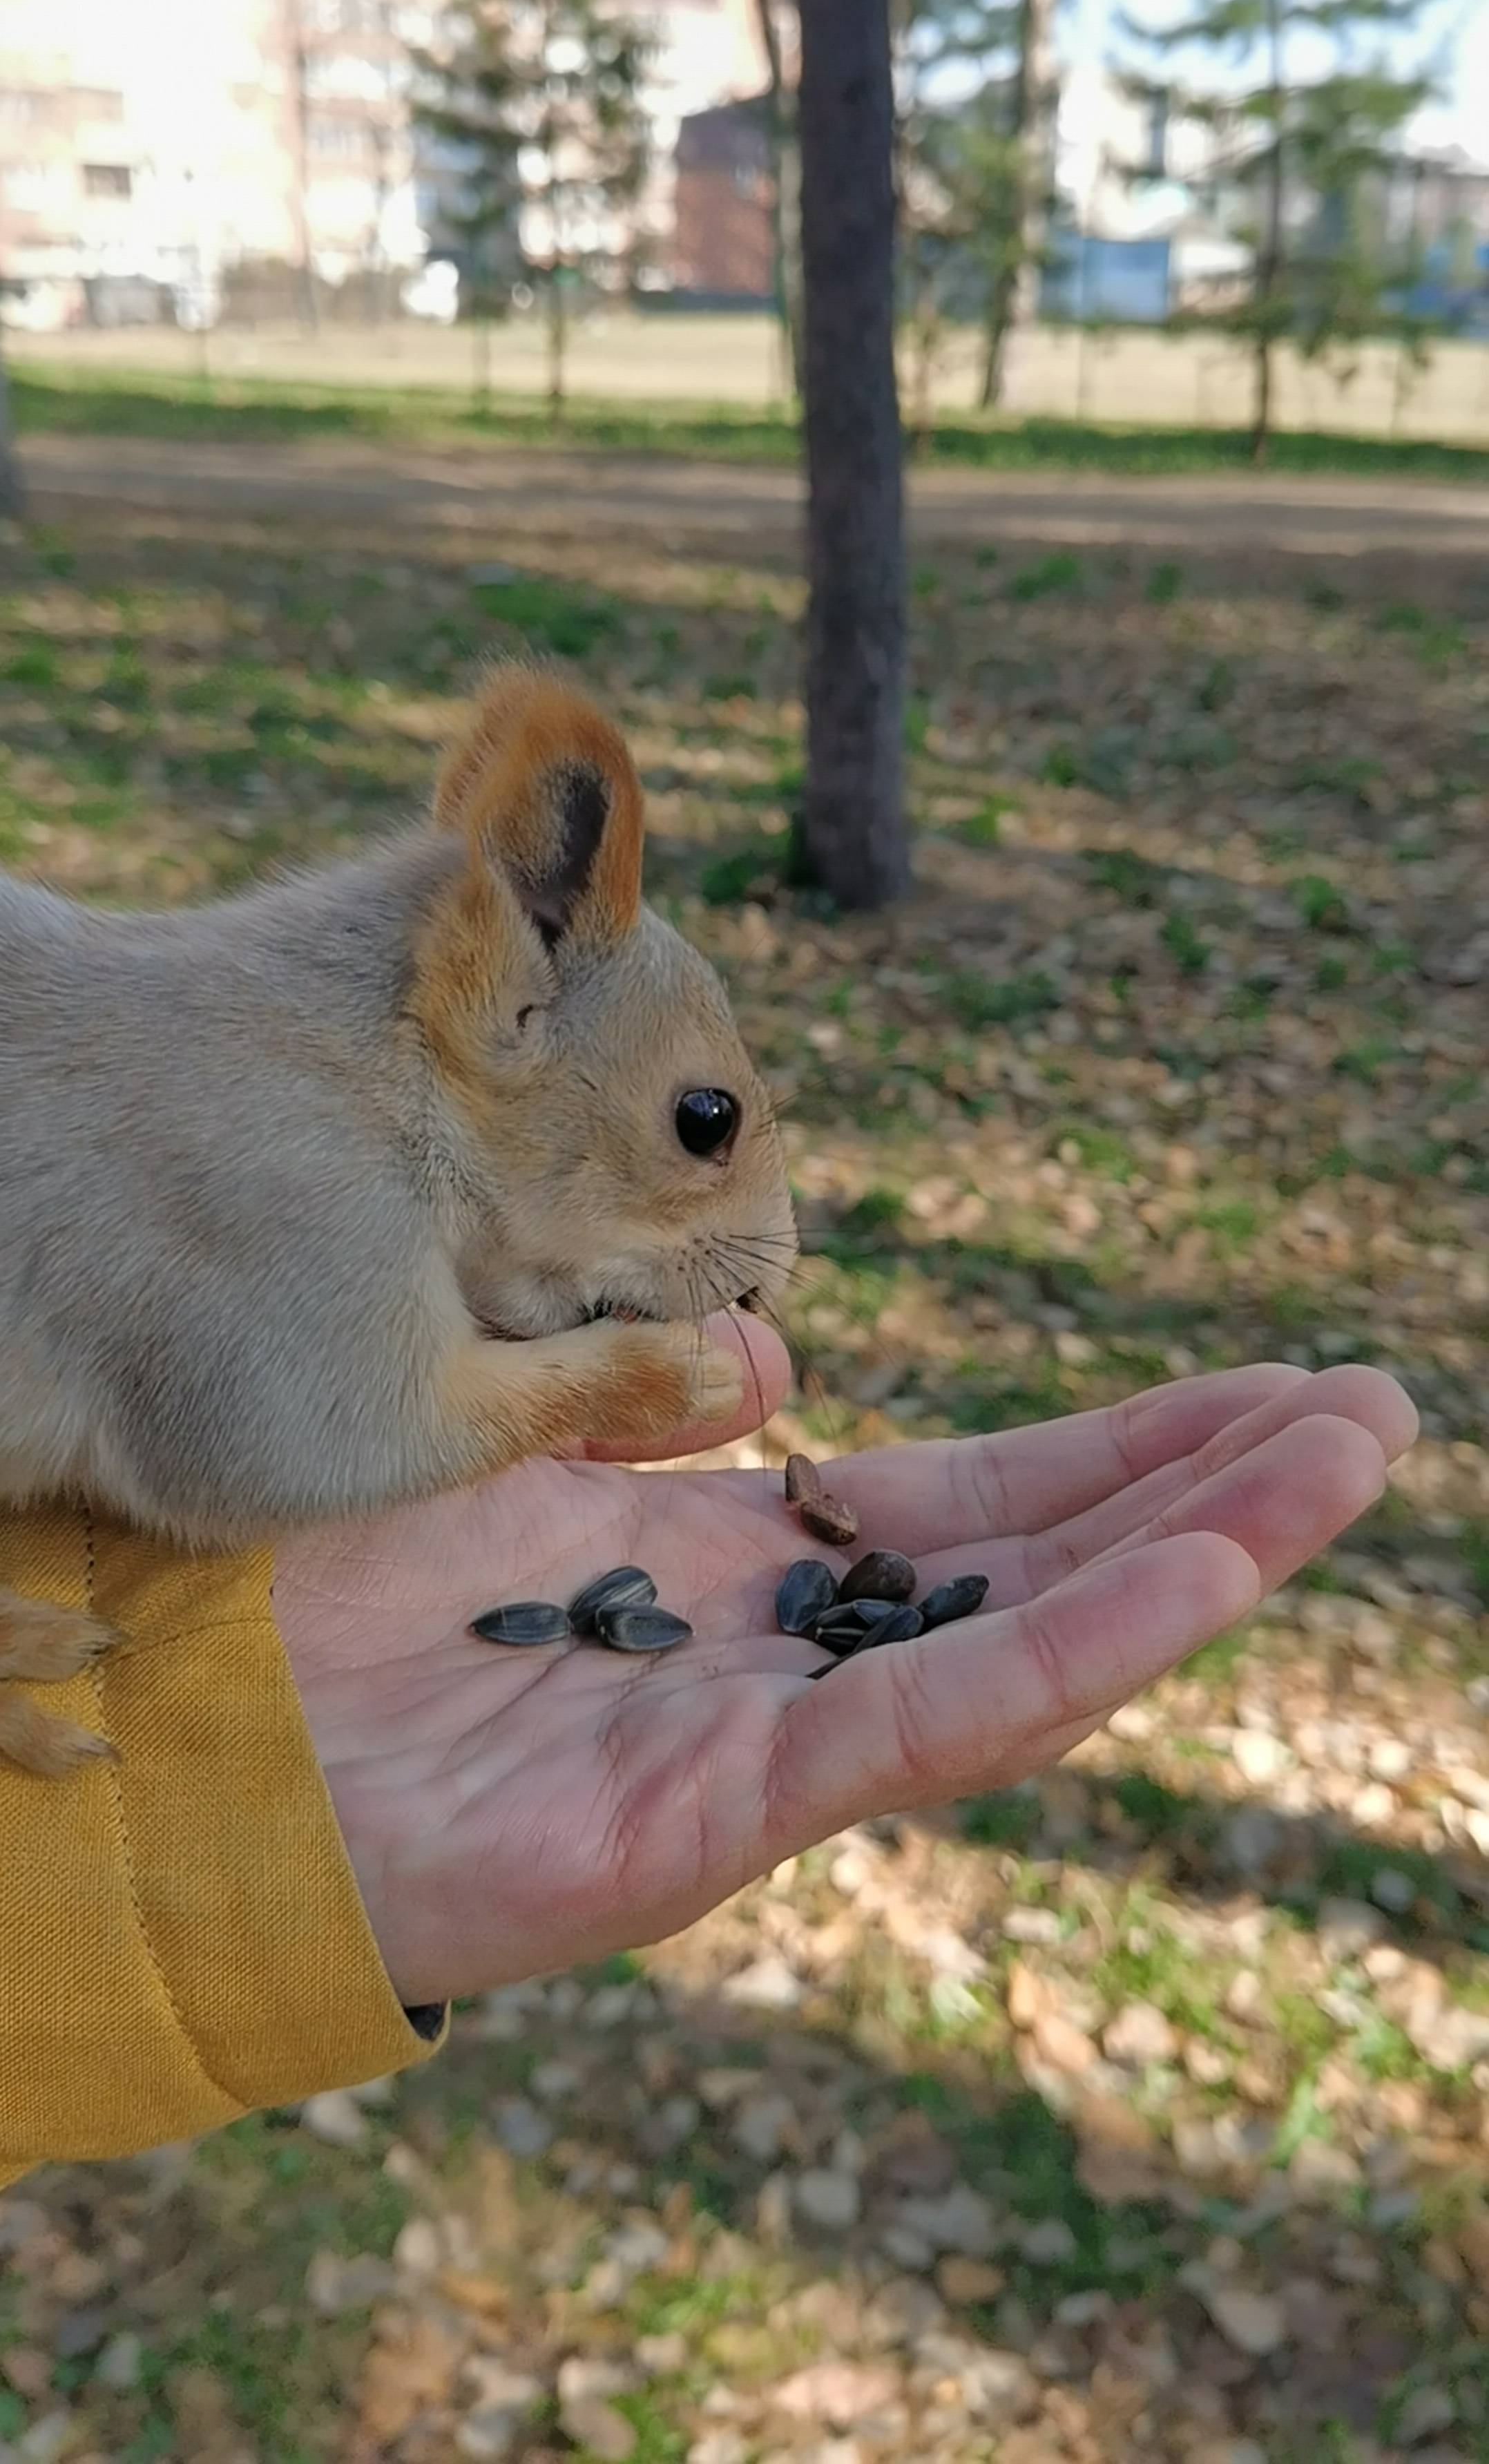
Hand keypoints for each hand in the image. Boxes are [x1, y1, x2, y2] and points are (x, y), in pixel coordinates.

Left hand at [274, 1338, 1415, 2005]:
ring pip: (1027, 1641)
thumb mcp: (531, 1452)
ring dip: (1193, 1551)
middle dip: (1209, 1487)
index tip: (1264, 1387)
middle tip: (1369, 1410)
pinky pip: (932, 1720)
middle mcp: (793, 1661)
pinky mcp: (730, 1816)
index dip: (1128, 1451)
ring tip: (1343, 1465)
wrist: (218, 1741)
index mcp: (754, 1575)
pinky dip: (1075, 1646)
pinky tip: (1202, 1569)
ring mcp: (776, 1745)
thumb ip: (660, 1407)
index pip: (985, 1508)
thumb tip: (780, 1356)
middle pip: (1044, 1564)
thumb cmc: (353, 1600)